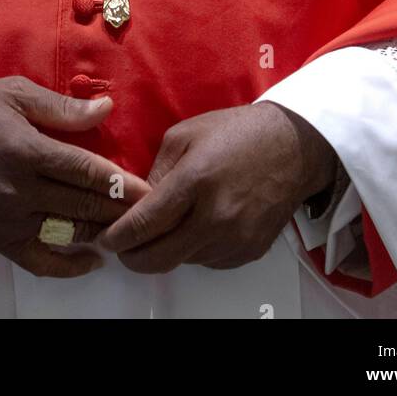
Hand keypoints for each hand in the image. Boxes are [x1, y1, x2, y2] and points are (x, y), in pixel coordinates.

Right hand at [0, 76, 149, 277]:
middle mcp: (19, 190)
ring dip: (101, 232)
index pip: (86, 172)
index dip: (121, 183)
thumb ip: (62, 108)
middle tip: (153, 210)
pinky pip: (38, 261)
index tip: (149, 189)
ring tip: (131, 228)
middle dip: (121, 209)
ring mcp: (8, 219)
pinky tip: (92, 259)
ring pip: (67, 232)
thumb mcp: (15, 94)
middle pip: (83, 204)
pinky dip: (68, 266)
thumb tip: (106, 109)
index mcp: (26, 150)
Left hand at [97, 100, 336, 272]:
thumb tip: (138, 202)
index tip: (104, 239)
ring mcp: (234, 239)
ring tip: (167, 226)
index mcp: (195, 181)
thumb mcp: (186, 134)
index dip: (116, 237)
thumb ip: (156, 171)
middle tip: (123, 246)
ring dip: (166, 250)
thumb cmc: (237, 133)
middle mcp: (215, 217)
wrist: (293, 147)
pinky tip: (197, 225)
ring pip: (182, 262)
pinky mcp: (248, 252)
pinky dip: (194, 250)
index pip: (143, 224)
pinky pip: (207, 261)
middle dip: (132, 257)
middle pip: (158, 259)